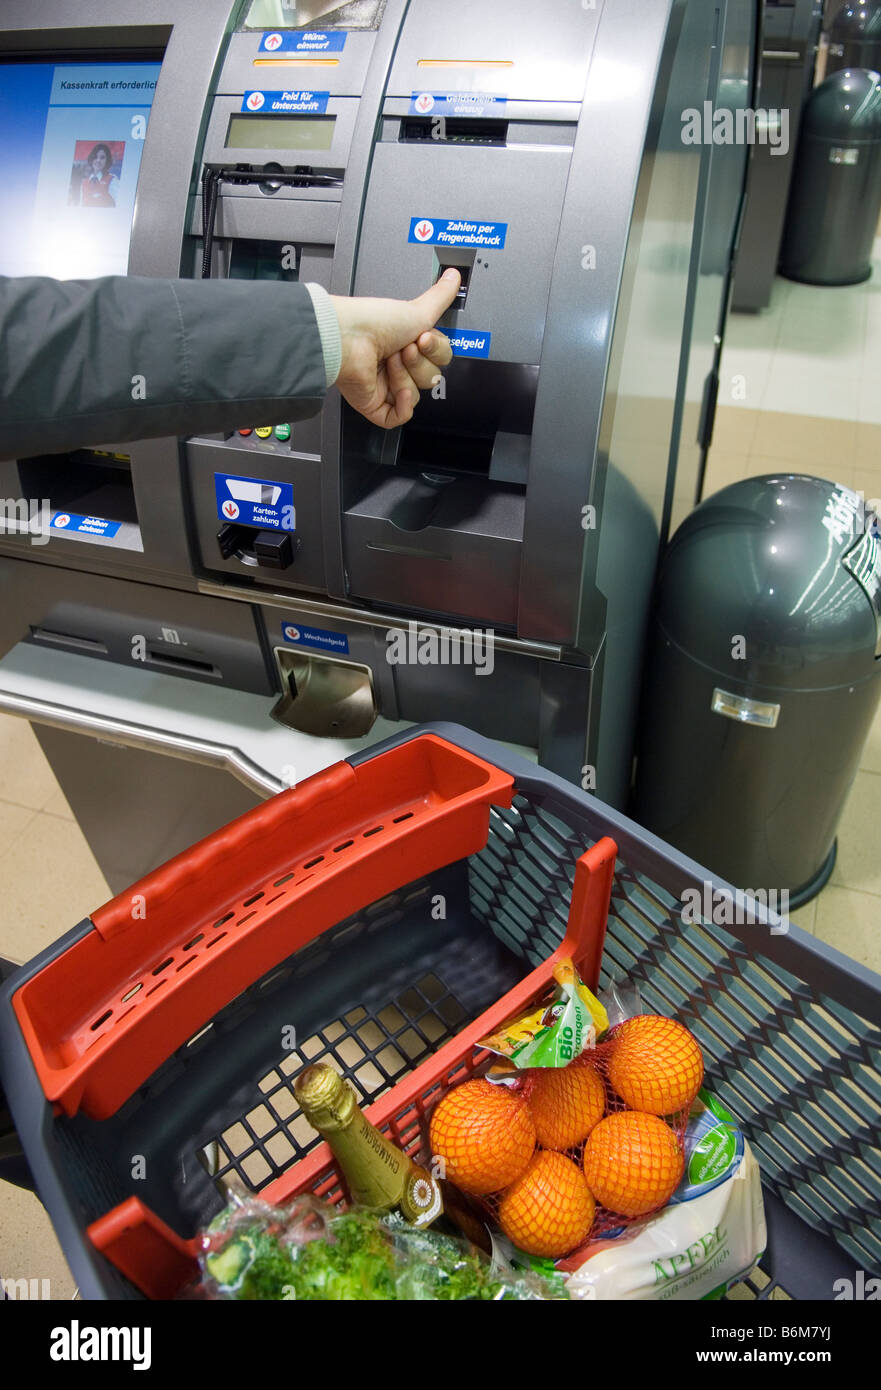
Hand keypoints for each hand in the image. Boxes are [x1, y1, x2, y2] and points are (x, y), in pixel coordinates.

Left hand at [330, 269, 460, 428]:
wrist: (348, 339)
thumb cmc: (374, 322)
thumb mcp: (418, 309)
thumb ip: (440, 297)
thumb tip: (454, 276)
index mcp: (409, 343)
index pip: (440, 358)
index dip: (436, 350)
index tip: (423, 337)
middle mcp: (398, 365)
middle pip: (431, 378)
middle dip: (419, 364)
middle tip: (403, 348)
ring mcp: (386, 386)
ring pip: (416, 394)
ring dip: (405, 377)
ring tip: (389, 361)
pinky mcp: (374, 404)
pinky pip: (400, 416)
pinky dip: (402, 404)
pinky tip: (396, 388)